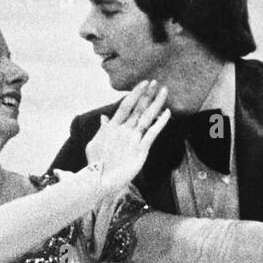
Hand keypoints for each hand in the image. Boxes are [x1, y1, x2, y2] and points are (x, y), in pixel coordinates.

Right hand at [86, 80, 170, 195]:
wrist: (99, 180)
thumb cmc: (95, 164)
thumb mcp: (94, 144)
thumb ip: (102, 129)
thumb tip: (104, 117)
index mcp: (111, 127)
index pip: (125, 105)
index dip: (136, 93)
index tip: (144, 83)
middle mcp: (123, 130)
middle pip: (138, 108)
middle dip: (148, 94)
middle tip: (156, 82)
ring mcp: (132, 139)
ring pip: (147, 117)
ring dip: (156, 103)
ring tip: (164, 91)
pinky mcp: (140, 150)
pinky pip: (153, 133)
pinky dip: (161, 122)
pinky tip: (168, 112)